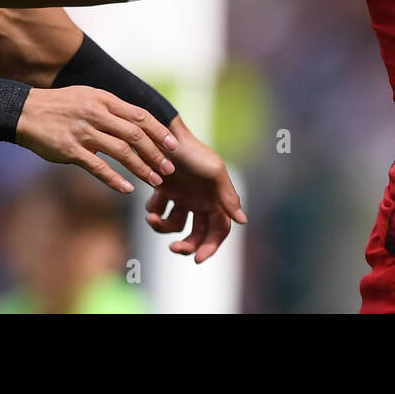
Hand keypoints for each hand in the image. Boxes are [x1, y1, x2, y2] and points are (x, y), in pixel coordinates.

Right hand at [16, 85, 179, 193]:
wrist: (25, 112)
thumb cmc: (60, 105)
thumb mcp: (88, 96)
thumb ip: (111, 108)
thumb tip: (136, 121)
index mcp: (104, 99)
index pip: (140, 116)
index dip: (159, 132)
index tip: (173, 145)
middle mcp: (96, 114)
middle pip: (136, 135)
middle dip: (156, 153)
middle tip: (170, 168)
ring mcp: (83, 132)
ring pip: (121, 152)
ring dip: (141, 168)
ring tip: (155, 180)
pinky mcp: (70, 150)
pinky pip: (98, 167)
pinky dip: (115, 179)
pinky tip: (127, 189)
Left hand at [145, 117, 246, 262]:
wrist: (165, 135)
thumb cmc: (194, 151)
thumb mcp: (215, 172)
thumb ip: (228, 197)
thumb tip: (243, 221)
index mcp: (216, 199)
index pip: (220, 230)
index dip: (211, 246)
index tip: (197, 258)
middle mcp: (200, 201)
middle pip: (198, 234)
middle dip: (187, 245)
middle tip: (174, 248)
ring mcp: (182, 197)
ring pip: (174, 225)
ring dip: (163, 227)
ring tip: (153, 218)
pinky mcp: (163, 192)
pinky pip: (158, 211)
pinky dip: (153, 211)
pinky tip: (152, 201)